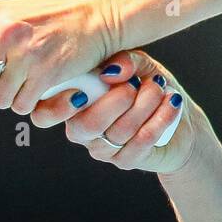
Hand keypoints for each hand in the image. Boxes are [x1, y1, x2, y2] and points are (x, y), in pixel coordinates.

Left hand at [0, 0, 117, 113]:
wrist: (97, 12)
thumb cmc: (49, 17)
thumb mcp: (9, 17)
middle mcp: (4, 32)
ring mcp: (26, 54)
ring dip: (8, 97)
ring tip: (23, 78)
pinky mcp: (47, 73)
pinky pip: (23, 106)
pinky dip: (29, 102)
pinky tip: (38, 84)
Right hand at [31, 50, 197, 174]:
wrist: (176, 112)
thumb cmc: (146, 83)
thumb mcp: (137, 64)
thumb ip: (124, 60)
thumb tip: (110, 72)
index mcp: (72, 103)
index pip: (45, 115)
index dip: (57, 107)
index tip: (82, 91)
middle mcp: (81, 129)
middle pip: (87, 126)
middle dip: (115, 102)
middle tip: (135, 84)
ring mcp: (103, 149)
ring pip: (119, 132)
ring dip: (145, 105)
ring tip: (159, 87)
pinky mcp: (126, 161)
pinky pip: (142, 142)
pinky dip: (160, 118)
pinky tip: (171, 102)